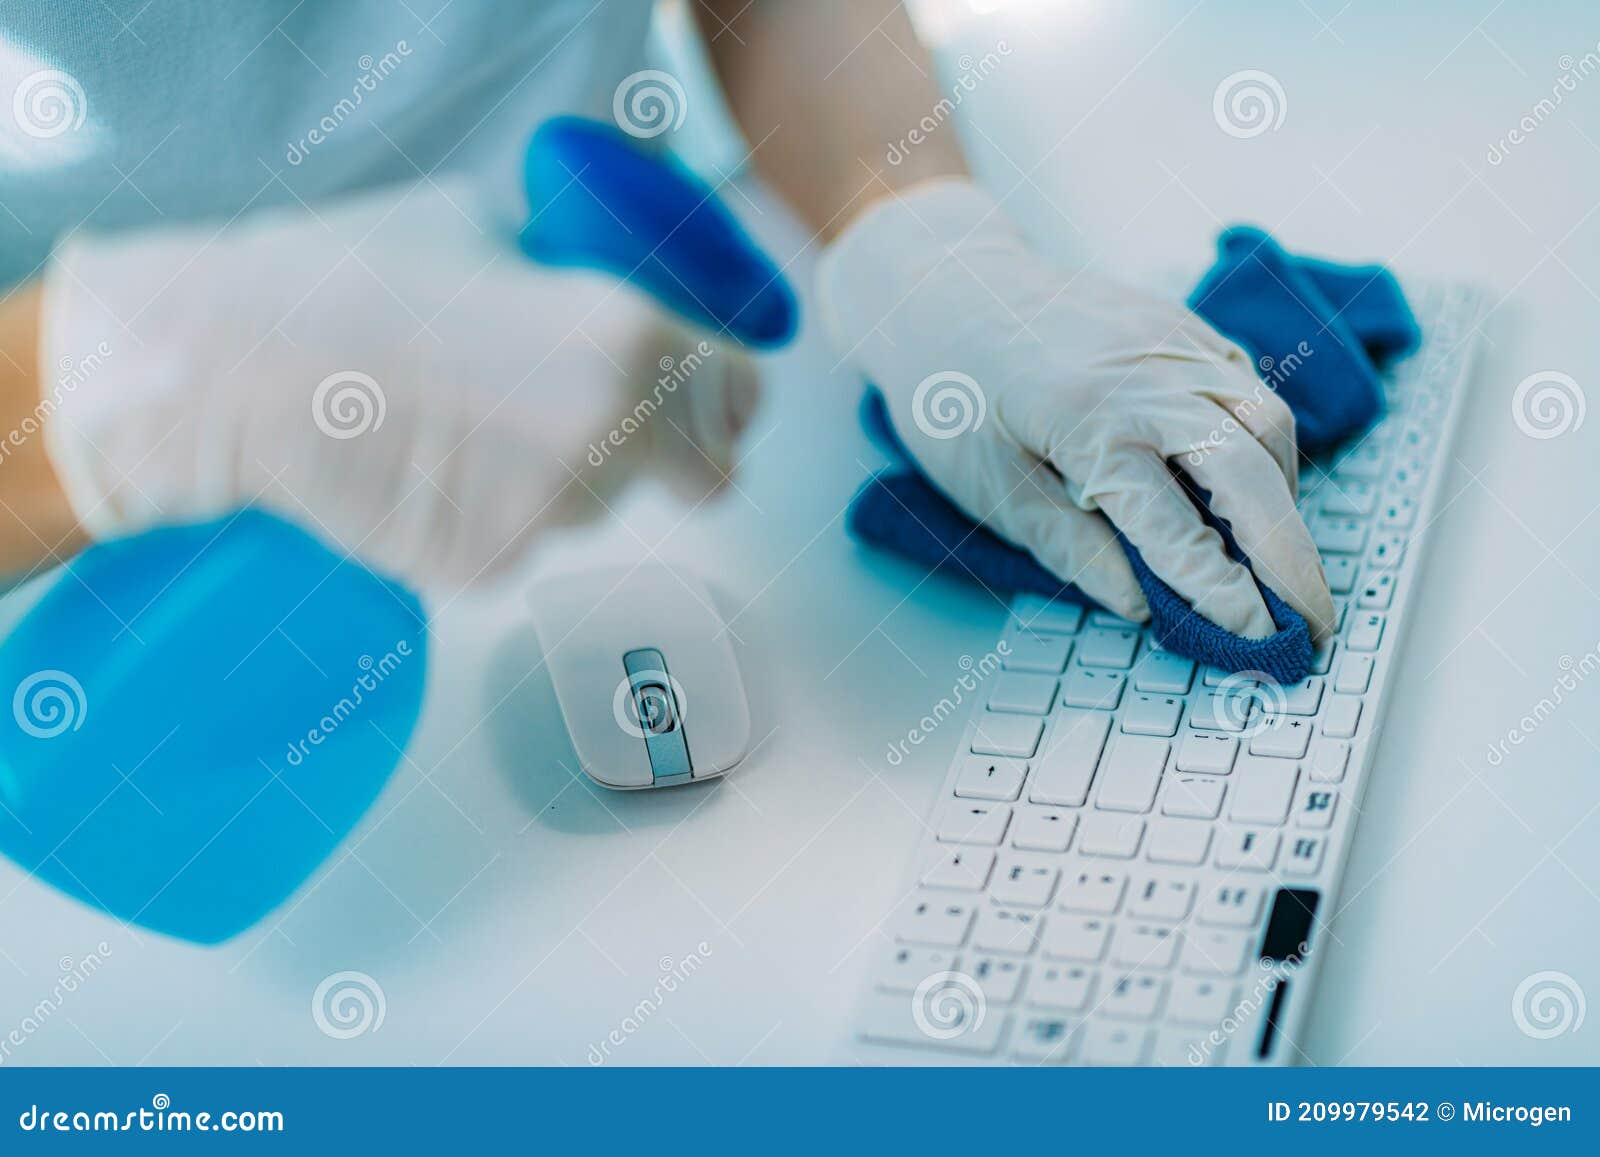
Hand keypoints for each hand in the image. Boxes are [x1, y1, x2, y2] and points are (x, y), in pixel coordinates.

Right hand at [39, 181, 757, 591]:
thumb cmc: (354, 275)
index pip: (741, 396)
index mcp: (629, 340)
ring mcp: (550, 514)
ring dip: (565, 480)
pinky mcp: (486, 569)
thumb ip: (572, 266)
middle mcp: (610, 437)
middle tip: (592, 424)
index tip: (721, 411)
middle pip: (695, 476)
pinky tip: (426, 469)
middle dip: (665, 457)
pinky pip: (518, 543)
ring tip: (468, 427)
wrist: (237, 364)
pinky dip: (490, 518)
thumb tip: (606, 276)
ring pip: (595, 509)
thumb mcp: (487, 227)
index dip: (735, 403)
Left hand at [817, 179, 1333, 639]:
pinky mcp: (1181, 327)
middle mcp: (1147, 378)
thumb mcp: (988, 488)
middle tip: (1315, 622)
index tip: (1260, 643)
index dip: (1225, 595)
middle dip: (1292, 558)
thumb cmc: (951, 392)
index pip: (1179, 530)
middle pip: (1252, 474)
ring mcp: (1173, 343)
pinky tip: (1254, 489)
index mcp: (1089, 425)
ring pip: (1267, 423)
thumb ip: (1070, 550)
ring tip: (1282, 564)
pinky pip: (1249, 388)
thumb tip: (1142, 607)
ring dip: (1286, 499)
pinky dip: (1267, 446)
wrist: (943, 284)